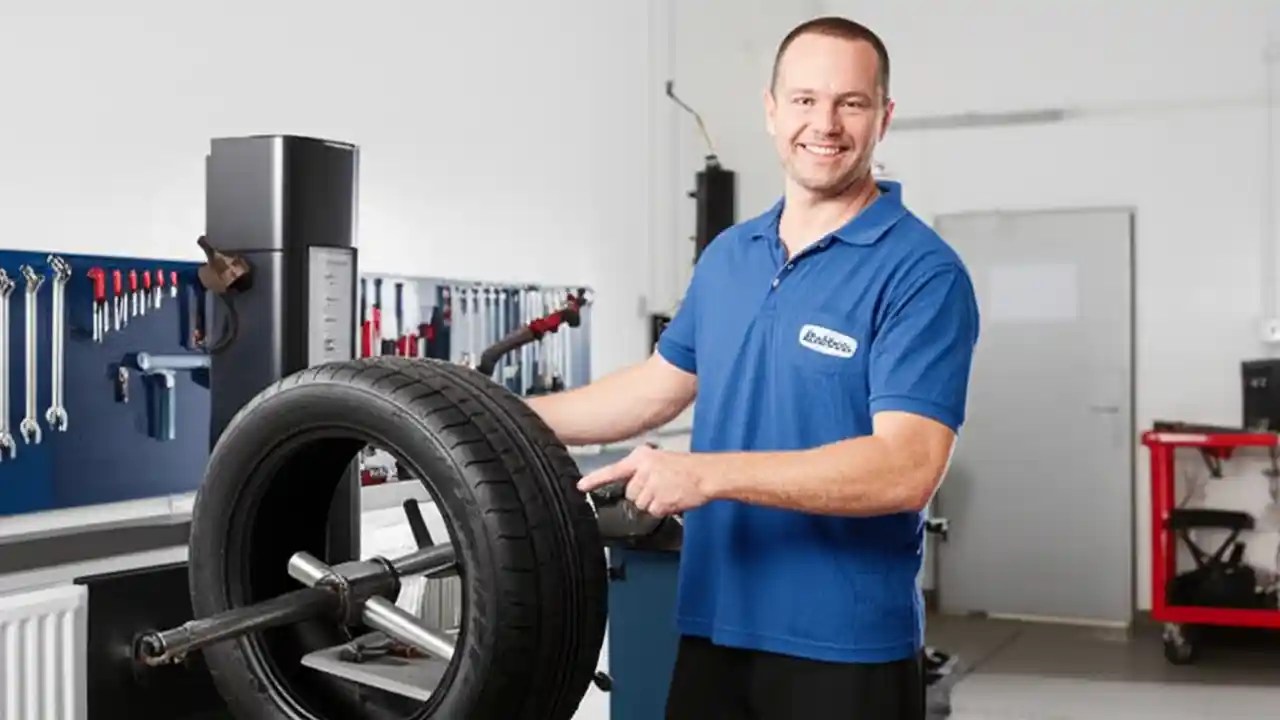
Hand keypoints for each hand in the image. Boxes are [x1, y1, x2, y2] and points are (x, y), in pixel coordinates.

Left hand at [577, 445, 710, 517]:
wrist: (707, 473)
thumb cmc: (687, 468)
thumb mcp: (659, 460)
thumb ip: (641, 470)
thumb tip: (631, 486)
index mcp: (641, 457)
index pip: (613, 470)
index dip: (595, 479)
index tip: (580, 486)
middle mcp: (643, 470)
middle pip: (630, 493)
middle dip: (643, 495)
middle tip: (661, 487)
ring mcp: (651, 485)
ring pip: (640, 504)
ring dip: (654, 503)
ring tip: (669, 492)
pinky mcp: (660, 500)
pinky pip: (653, 511)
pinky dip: (663, 509)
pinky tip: (673, 498)